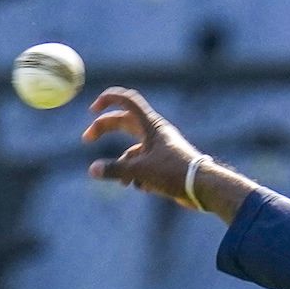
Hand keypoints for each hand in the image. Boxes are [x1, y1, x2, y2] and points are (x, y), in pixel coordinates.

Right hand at [81, 87, 253, 218]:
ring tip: (125, 182)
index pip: (127, 100)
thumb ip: (115, 170)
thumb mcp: (140, 171)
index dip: (108, 99)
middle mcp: (154, 133)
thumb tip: (92, 171)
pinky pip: (143, 166)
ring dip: (123, 165)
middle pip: (123, 123)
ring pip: (132, 151)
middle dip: (104, 130)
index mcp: (150, 125)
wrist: (202, 188)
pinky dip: (138, 177)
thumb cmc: (174, 173)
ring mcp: (159, 148)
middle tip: (87, 140)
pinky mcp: (163, 164)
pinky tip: (145, 189)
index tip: (93, 109)